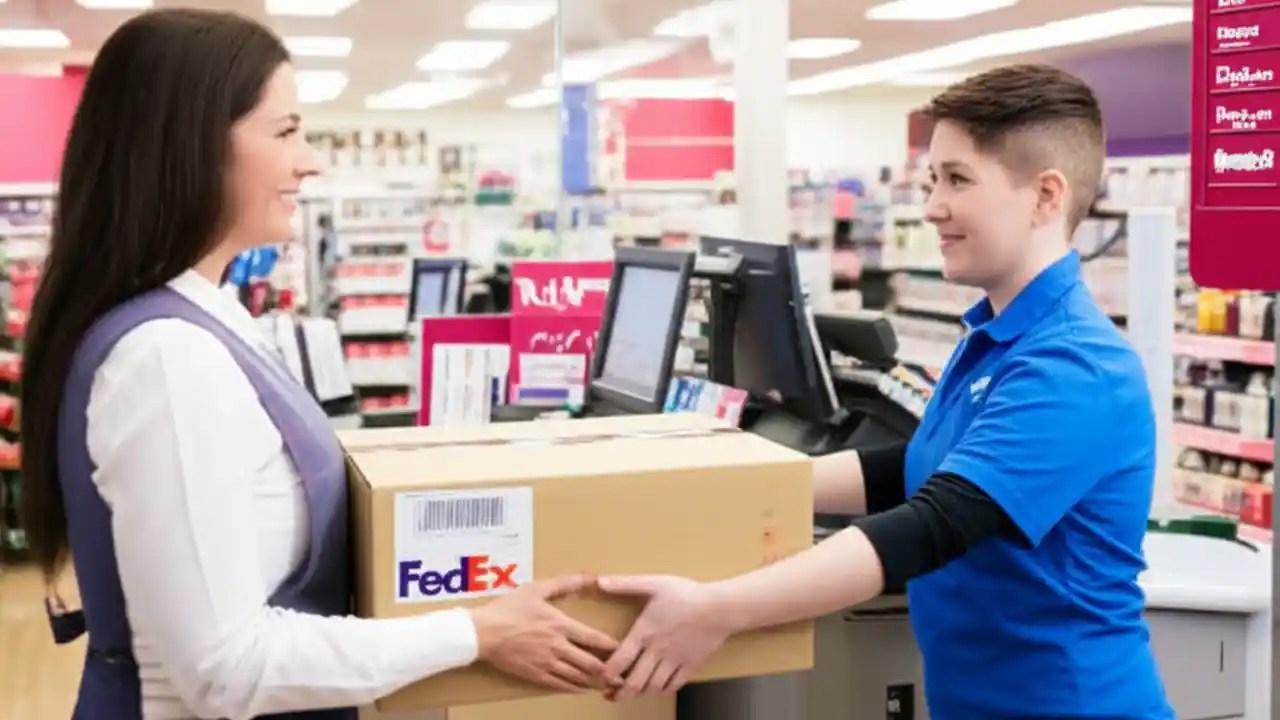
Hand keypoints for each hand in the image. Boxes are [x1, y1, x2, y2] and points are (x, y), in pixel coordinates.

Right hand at [470, 573, 618, 692]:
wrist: (483, 633)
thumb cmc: (509, 609)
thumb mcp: (537, 589)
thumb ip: (565, 583)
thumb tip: (589, 576)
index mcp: (561, 625)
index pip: (593, 638)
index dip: (611, 646)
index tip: (622, 648)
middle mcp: (558, 647)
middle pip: (590, 662)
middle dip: (607, 669)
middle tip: (620, 673)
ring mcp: (547, 663)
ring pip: (577, 676)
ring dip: (593, 681)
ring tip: (606, 684)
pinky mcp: (535, 675)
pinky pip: (560, 685)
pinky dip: (574, 688)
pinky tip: (581, 689)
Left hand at [596, 575, 731, 700]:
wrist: (720, 607)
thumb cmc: (686, 593)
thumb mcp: (654, 583)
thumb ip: (625, 584)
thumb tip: (600, 581)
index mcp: (644, 632)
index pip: (620, 661)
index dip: (607, 673)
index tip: (601, 677)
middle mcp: (657, 651)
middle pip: (634, 682)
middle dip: (620, 692)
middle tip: (611, 695)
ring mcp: (674, 661)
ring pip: (652, 687)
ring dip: (639, 694)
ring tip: (631, 694)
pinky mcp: (690, 665)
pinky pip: (673, 686)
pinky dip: (662, 691)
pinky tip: (657, 688)